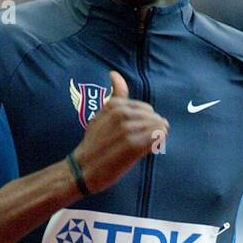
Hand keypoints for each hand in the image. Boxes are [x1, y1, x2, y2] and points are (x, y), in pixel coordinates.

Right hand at [72, 70, 168, 193]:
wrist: (84, 169)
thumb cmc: (94, 144)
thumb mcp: (101, 114)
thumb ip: (114, 96)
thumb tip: (114, 73)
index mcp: (115, 105)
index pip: (146, 109)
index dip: (144, 122)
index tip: (136, 133)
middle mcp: (122, 114)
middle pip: (154, 117)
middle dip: (152, 128)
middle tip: (141, 142)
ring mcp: (128, 130)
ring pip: (158, 126)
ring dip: (156, 137)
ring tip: (145, 146)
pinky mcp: (133, 146)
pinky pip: (157, 138)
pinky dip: (157, 144)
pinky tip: (149, 150)